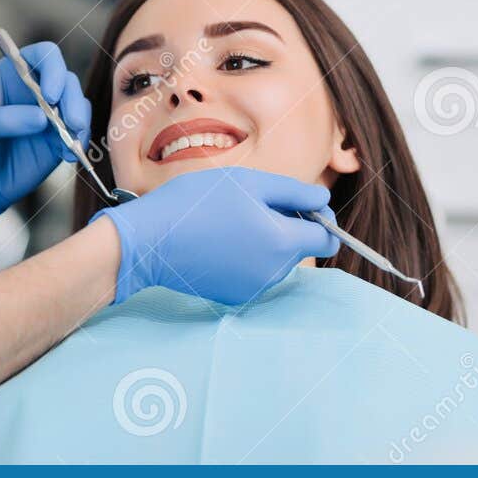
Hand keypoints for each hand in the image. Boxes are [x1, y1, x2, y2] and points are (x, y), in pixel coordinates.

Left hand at [0, 42, 89, 226]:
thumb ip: (4, 120)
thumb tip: (42, 118)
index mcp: (12, 75)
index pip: (43, 56)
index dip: (53, 68)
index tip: (50, 95)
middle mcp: (35, 90)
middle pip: (67, 80)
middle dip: (72, 100)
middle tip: (72, 124)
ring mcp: (50, 114)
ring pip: (78, 105)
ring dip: (81, 122)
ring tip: (72, 143)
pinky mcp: (60, 139)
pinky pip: (80, 133)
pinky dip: (81, 142)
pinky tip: (69, 156)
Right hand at [91, 166, 338, 304]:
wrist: (150, 241)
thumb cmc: (196, 203)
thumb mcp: (248, 182)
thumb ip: (294, 192)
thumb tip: (324, 202)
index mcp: (282, 242)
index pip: (328, 239)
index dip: (319, 218)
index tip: (299, 204)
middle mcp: (274, 272)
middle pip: (300, 247)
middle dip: (287, 226)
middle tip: (251, 205)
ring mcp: (254, 288)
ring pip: (276, 260)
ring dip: (265, 240)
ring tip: (230, 220)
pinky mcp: (234, 295)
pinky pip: (254, 272)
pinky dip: (245, 257)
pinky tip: (217, 241)